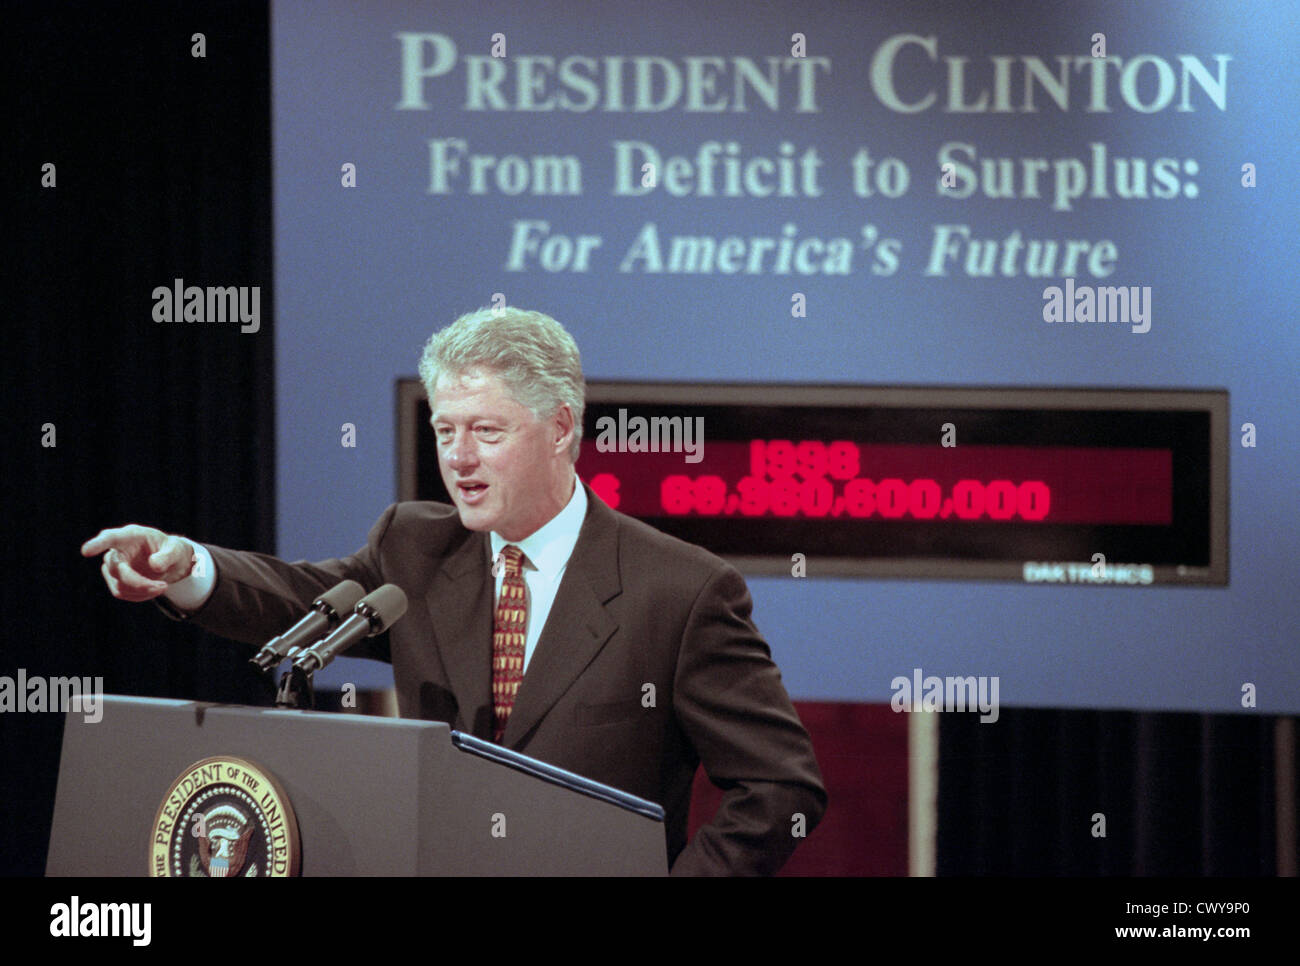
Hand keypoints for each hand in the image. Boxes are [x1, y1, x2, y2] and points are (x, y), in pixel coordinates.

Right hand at [81, 525, 196, 601]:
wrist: (169, 562)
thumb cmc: (171, 550)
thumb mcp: (176, 550)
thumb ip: (167, 556)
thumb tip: (154, 565)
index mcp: (130, 536)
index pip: (110, 538)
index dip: (98, 544)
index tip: (86, 551)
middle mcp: (117, 550)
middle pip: (116, 570)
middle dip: (139, 583)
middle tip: (164, 587)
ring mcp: (113, 566)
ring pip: (119, 585)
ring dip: (142, 591)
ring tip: (163, 587)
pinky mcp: (115, 580)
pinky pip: (122, 593)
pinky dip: (140, 595)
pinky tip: (153, 589)